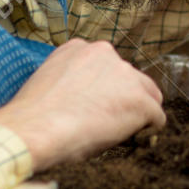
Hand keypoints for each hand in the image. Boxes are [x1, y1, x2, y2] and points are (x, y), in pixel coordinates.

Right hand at [0, 39, 164, 171]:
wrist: (32, 131)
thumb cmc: (33, 117)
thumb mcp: (50, 82)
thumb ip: (73, 80)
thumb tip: (85, 98)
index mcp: (80, 48)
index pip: (107, 67)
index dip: (104, 91)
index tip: (94, 108)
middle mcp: (106, 53)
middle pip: (130, 79)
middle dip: (123, 99)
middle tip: (105, 123)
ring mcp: (126, 76)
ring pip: (147, 96)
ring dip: (136, 114)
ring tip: (113, 133)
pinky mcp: (140, 101)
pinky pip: (156, 118)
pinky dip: (146, 131)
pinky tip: (127, 140)